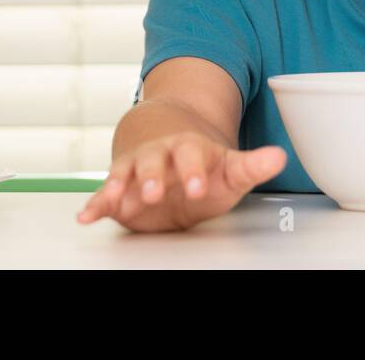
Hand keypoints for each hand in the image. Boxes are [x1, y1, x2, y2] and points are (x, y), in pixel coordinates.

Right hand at [76, 131, 285, 232]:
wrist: (170, 154)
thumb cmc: (204, 167)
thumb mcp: (230, 169)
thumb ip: (252, 166)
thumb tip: (279, 158)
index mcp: (189, 148)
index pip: (192, 156)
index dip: (194, 171)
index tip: (198, 187)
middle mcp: (159, 154)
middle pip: (154, 160)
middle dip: (153, 176)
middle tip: (155, 193)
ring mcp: (136, 169)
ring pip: (125, 172)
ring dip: (120, 185)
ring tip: (115, 198)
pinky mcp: (118, 189)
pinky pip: (104, 194)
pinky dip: (94, 204)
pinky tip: (85, 216)